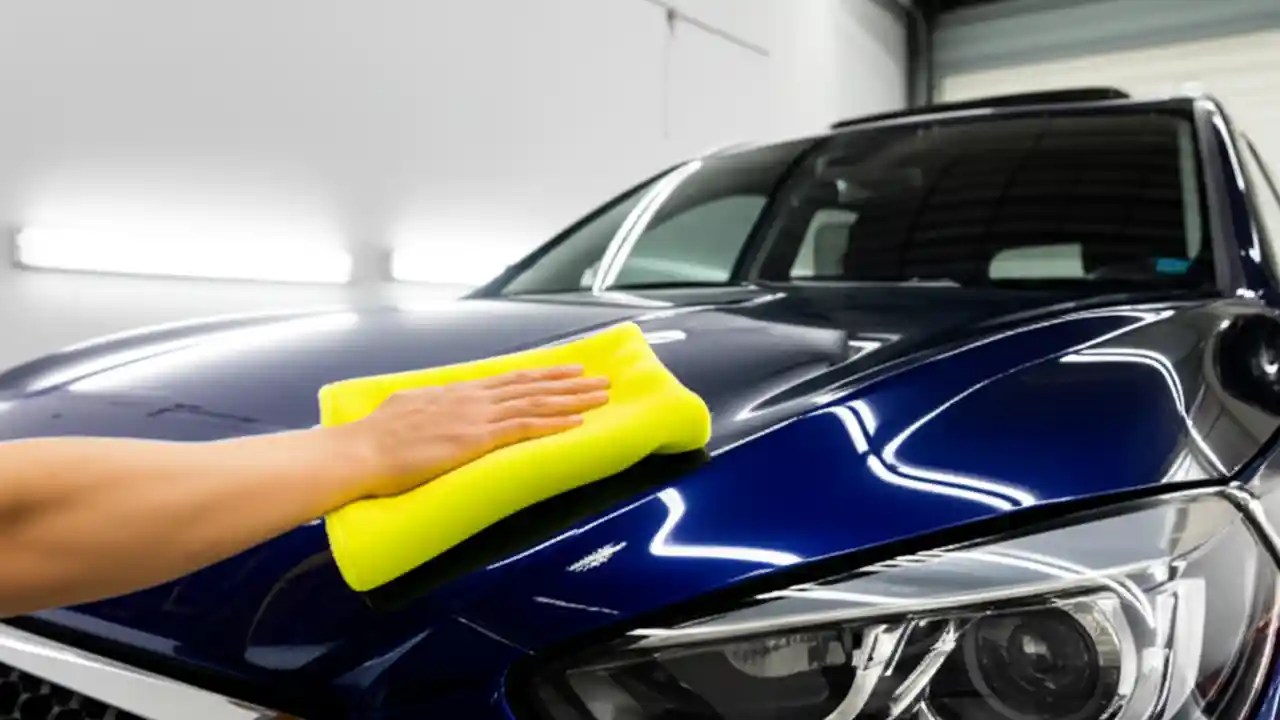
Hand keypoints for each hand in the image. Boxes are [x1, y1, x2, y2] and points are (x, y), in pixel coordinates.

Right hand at [339, 366, 608, 497]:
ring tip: (600, 395)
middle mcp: (471, 398)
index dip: (540, 375)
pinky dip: (553, 422)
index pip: (508, 380)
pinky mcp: (477, 438)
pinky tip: (577, 422)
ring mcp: (476, 416)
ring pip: (535, 402)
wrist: (361, 450)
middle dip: (568, 382)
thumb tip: (436, 412)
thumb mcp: (406, 411)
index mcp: (455, 392)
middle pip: (530, 385)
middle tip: (598, 378)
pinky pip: (524, 427)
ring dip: (572, 399)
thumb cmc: (375, 439)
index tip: (565, 370)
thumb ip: (430, 409)